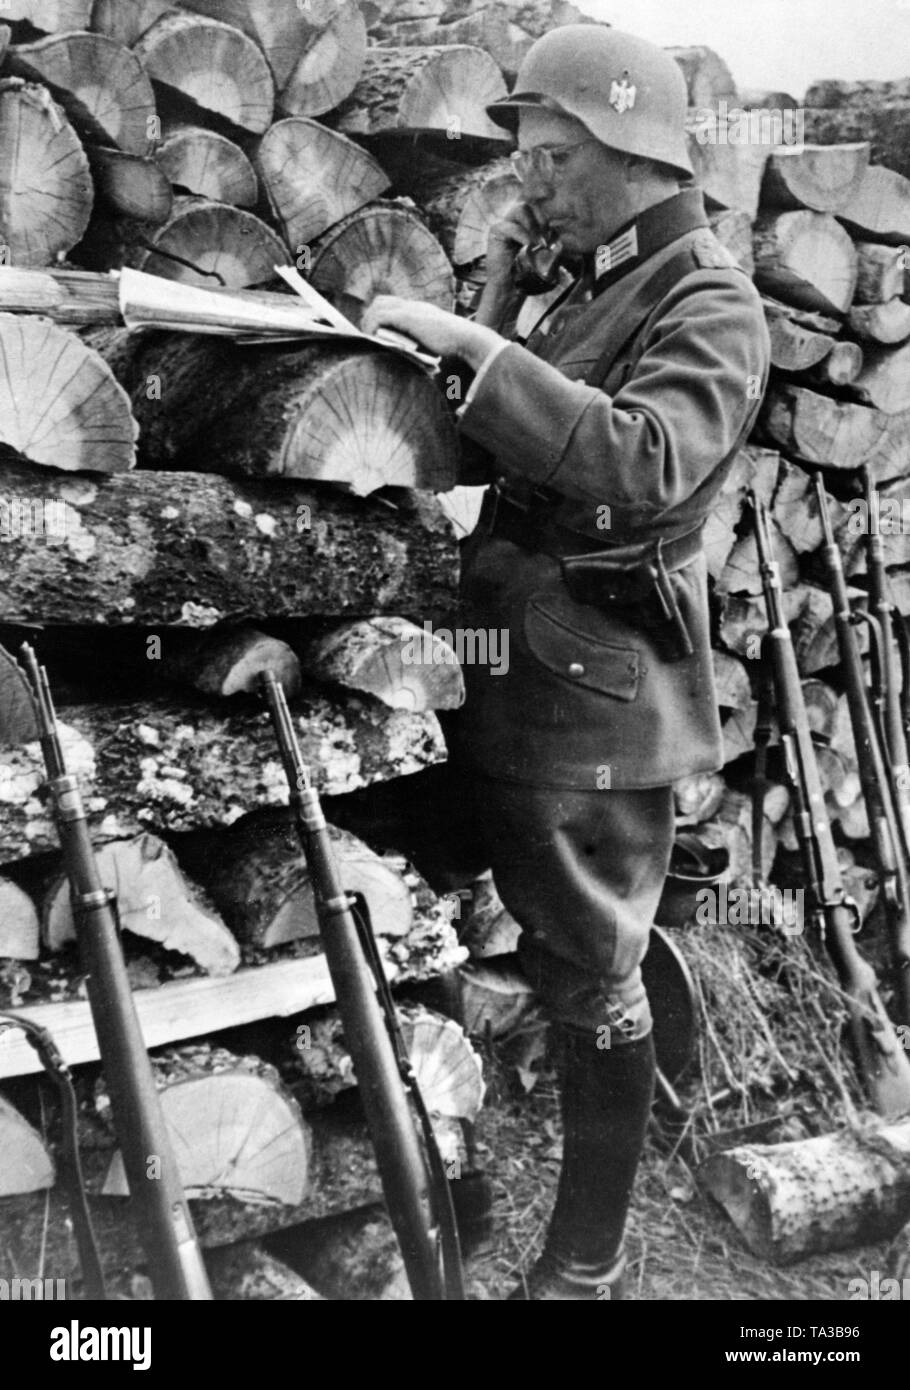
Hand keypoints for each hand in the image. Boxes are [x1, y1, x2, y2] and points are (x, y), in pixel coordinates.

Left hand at [362, 295, 502, 367]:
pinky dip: (373, 325)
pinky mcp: (407, 317)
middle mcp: (413, 306)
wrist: (466, 339)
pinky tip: (373, 337)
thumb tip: (409, 355)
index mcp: (419, 310)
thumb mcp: (434, 341)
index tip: (374, 330)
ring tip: (367, 336)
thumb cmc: (455, 346)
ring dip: (369, 321)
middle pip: (380, 301)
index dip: (379, 314)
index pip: (391, 303)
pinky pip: (381, 316)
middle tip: (366, 333)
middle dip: (369, 316)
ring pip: (378, 306)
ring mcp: (410, 309)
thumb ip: (419, 342)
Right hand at [485, 199, 548, 285]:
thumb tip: (556, 235)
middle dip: (540, 221)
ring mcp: (504, 224)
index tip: (549, 241)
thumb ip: (549, 243)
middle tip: (543, 241)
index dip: (545, 223)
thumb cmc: (525, 274)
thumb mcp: (542, 257)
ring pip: (520, 208)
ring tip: (537, 243)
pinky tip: (528, 246)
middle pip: (528, 206)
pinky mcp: (496, 231)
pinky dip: (523, 235)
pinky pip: (512, 227)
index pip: (537, 212)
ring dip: (532, 225)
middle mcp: (514, 221)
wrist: (509, 288)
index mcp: (524, 225)